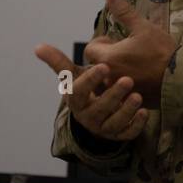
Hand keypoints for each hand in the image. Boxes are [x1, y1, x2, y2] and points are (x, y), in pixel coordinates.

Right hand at [34, 44, 148, 141]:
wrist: (94, 115)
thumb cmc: (85, 89)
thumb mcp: (73, 77)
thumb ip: (58, 62)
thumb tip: (37, 47)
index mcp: (76, 100)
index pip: (79, 91)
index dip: (90, 80)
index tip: (104, 66)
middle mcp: (88, 116)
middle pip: (99, 108)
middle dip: (113, 95)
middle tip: (128, 80)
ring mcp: (104, 128)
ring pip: (114, 123)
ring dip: (126, 111)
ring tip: (138, 96)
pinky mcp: (118, 135)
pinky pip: (127, 134)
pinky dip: (136, 125)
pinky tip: (145, 113)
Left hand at [82, 0, 177, 109]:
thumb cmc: (162, 51)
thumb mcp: (142, 27)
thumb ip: (123, 11)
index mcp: (108, 58)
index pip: (90, 50)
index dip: (101, 43)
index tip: (116, 41)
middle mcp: (109, 78)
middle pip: (96, 67)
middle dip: (107, 58)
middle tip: (126, 52)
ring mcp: (119, 92)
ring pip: (107, 81)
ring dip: (114, 73)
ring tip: (133, 65)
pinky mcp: (129, 101)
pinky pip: (119, 94)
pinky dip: (125, 86)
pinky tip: (140, 78)